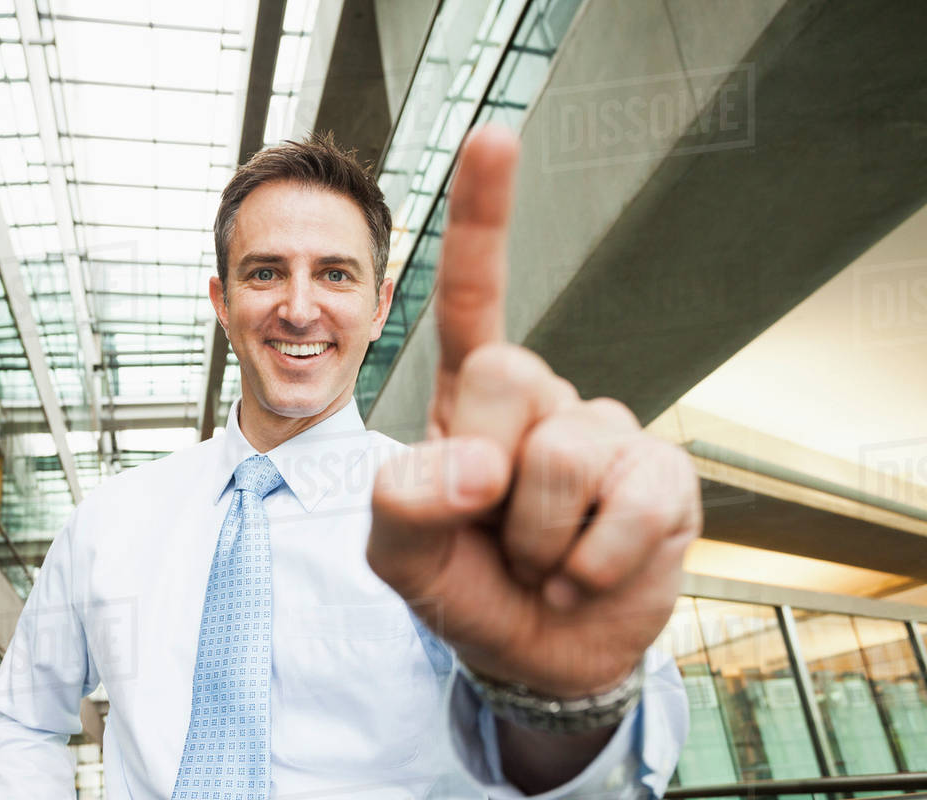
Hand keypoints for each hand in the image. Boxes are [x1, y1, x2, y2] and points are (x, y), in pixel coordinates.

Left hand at [367, 126, 700, 698]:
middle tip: (493, 527)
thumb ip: (402, 505)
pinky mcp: (663, 477)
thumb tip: (479, 465)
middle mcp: (542, 400)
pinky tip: (585, 574)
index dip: (481, 220)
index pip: (473, 300)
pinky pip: (629, 502)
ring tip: (540, 562)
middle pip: (507, 373)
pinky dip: (592, 563)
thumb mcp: (401, 557)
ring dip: (537, 537)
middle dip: (485, 471)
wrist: (538, 656)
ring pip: (563, 451)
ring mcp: (607, 432)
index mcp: (471, 402)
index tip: (493, 136)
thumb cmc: (467, 586)